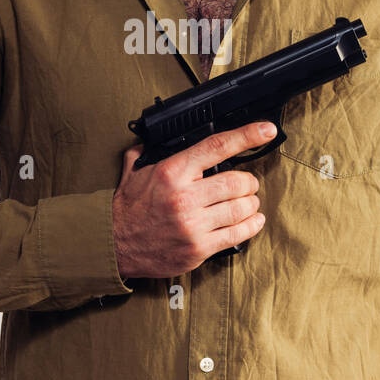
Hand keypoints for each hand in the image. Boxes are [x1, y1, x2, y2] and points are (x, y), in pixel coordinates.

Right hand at [111, 121, 274, 279]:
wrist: (113, 245)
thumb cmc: (128, 208)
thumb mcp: (135, 170)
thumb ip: (149, 150)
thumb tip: (157, 136)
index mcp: (172, 171)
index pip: (217, 146)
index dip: (247, 136)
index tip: (266, 130)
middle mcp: (184, 197)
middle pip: (237, 181)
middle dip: (249, 182)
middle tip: (248, 183)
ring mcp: (193, 225)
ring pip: (241, 208)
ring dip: (251, 203)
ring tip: (249, 201)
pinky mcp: (199, 248)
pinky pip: (237, 234)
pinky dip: (252, 225)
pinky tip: (254, 220)